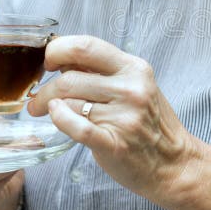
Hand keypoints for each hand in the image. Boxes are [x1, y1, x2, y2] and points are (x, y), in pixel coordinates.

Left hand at [28, 35, 210, 209]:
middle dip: (45, 87)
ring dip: (46, 105)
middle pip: (70, 77)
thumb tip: (63, 59)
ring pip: (69, 101)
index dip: (58, 49)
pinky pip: (78, 126)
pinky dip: (60, 119)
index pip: (87, 46)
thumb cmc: (150, 124)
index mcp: (135, 69)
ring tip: (40, 110)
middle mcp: (132, 89)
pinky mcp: (115, 143)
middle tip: (37, 96)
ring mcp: (125, 117)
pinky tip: (55, 116)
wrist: (173, 163)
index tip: (49, 61)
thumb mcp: (136, 86)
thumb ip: (104, 72)